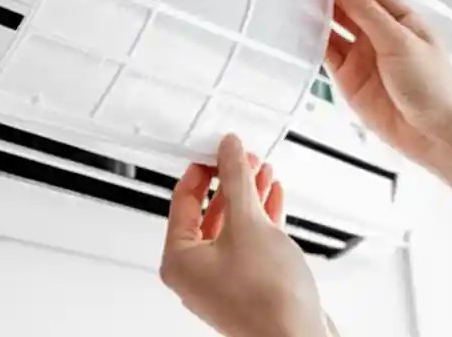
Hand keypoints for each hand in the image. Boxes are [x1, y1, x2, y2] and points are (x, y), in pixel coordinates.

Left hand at [160, 134, 328, 336]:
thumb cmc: (269, 300)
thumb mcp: (249, 223)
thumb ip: (236, 180)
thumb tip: (228, 151)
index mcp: (178, 261)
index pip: (182, 201)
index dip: (202, 170)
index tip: (217, 150)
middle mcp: (195, 275)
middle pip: (208, 213)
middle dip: (230, 182)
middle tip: (242, 159)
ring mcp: (221, 283)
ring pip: (231, 228)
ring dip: (248, 198)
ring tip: (261, 172)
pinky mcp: (248, 287)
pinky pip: (248, 244)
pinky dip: (260, 220)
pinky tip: (272, 198)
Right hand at [305, 0, 451, 166]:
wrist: (438, 135)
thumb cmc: (435, 88)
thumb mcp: (401, 42)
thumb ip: (368, 14)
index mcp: (397, 15)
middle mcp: (378, 31)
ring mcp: (362, 54)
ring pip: (331, 23)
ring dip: (312, 7)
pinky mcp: (349, 78)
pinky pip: (325, 52)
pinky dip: (310, 38)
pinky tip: (297, 26)